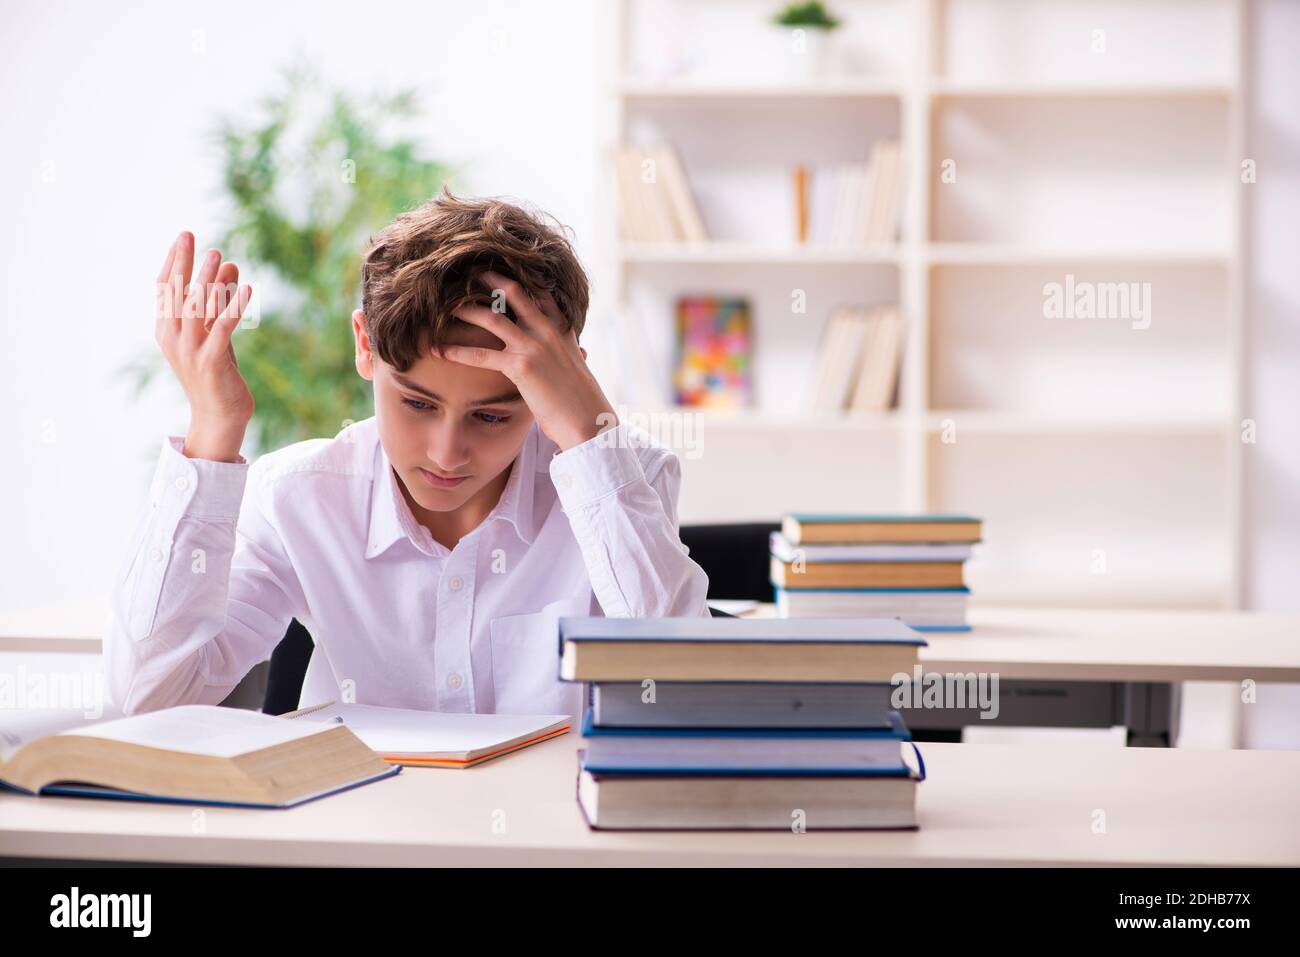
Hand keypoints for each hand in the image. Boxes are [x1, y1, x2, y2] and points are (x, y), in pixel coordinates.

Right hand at [154, 232, 254, 461]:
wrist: (219, 416)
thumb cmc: (218, 373)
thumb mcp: (216, 333)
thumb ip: (220, 301)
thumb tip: (230, 264)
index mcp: (166, 331)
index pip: (164, 290)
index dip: (172, 262)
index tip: (182, 238)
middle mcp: (173, 339)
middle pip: (175, 294)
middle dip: (182, 262)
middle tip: (189, 235)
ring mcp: (190, 351)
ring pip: (196, 308)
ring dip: (207, 279)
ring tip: (218, 255)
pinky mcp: (212, 362)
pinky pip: (223, 328)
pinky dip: (234, 306)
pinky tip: (247, 288)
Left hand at [437, 270, 616, 451]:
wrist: (589, 421)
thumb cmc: (582, 400)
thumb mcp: (577, 366)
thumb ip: (570, 352)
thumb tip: (579, 352)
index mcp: (562, 328)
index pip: (540, 292)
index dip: (518, 278)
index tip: (496, 270)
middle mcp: (548, 331)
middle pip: (514, 292)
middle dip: (488, 279)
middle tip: (466, 274)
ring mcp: (534, 347)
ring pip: (491, 318)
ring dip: (465, 310)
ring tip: (442, 306)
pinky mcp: (521, 367)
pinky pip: (482, 355)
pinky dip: (457, 351)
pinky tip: (439, 351)